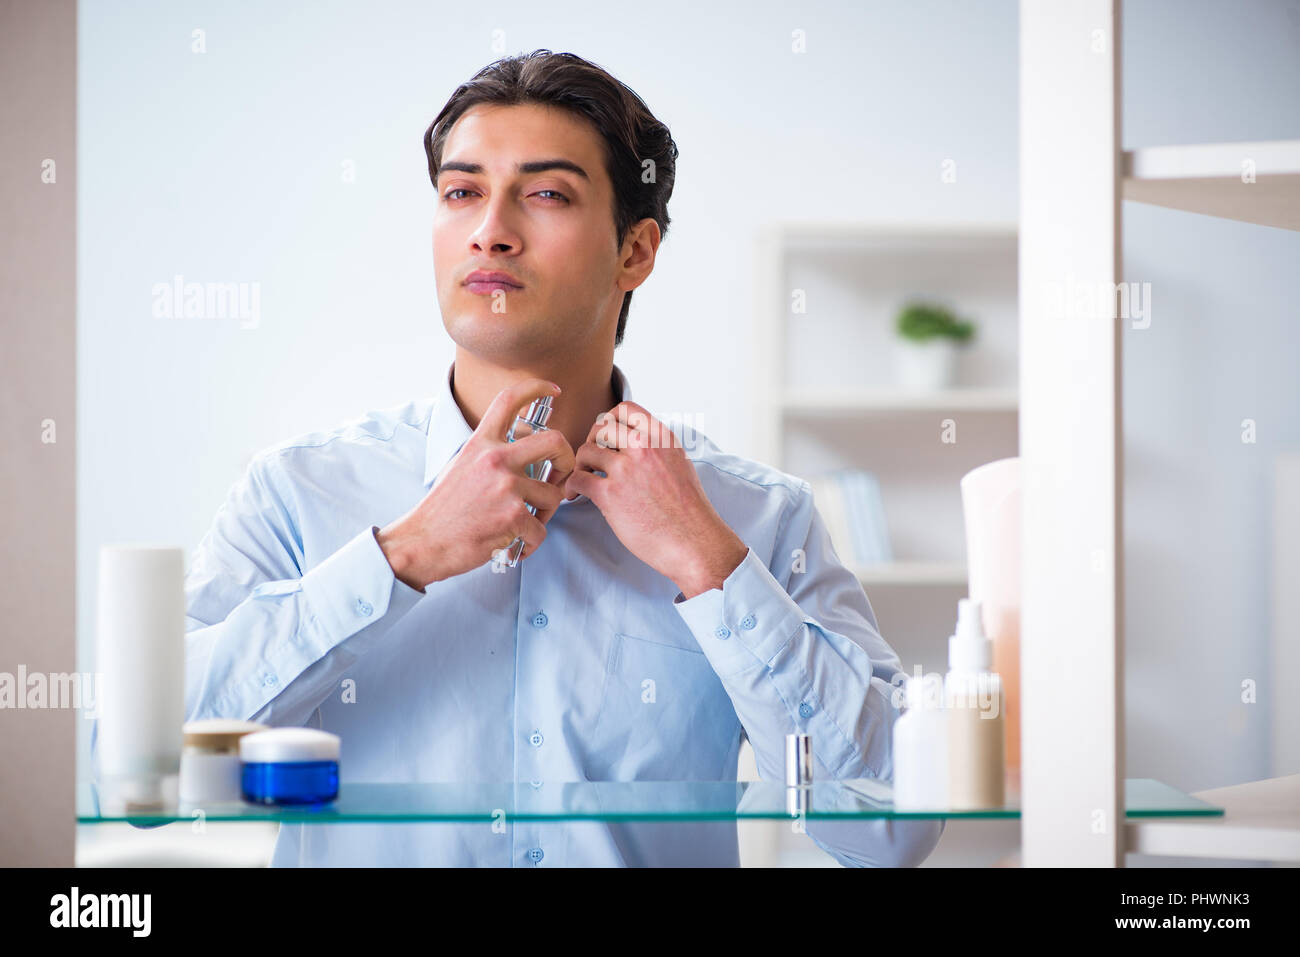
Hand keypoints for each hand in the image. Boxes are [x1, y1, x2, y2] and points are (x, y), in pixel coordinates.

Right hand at [377, 378, 575, 590]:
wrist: (423, 542)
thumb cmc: (443, 509)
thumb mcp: (461, 465)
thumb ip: (489, 454)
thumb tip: (519, 453)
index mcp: (481, 443)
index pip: (510, 400)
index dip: (537, 387)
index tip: (554, 390)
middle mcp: (495, 459)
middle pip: (555, 441)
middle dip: (567, 460)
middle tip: (559, 477)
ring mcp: (506, 486)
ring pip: (553, 495)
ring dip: (545, 513)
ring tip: (523, 524)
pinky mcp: (513, 515)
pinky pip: (541, 530)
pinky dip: (531, 542)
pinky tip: (514, 544)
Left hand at [563, 401, 747, 598]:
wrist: (694, 542)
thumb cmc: (688, 510)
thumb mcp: (680, 464)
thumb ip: (657, 448)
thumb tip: (635, 441)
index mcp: (662, 439)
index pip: (625, 409)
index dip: (609, 420)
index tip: (606, 437)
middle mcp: (644, 448)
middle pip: (601, 427)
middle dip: (592, 441)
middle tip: (591, 458)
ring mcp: (626, 470)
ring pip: (586, 451)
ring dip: (580, 464)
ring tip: (583, 478)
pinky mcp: (611, 495)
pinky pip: (578, 479)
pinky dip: (571, 486)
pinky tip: (575, 495)